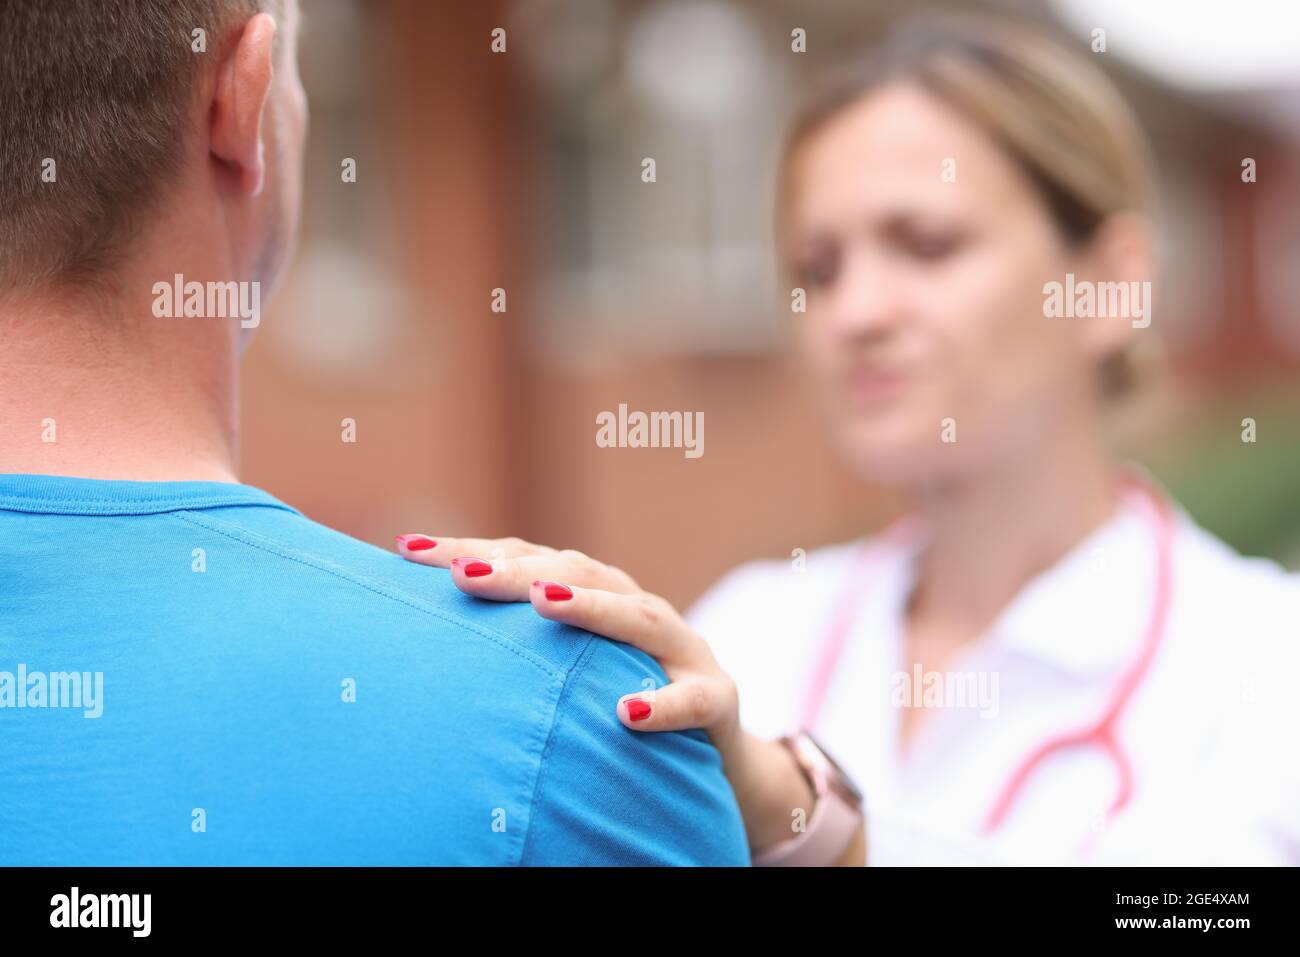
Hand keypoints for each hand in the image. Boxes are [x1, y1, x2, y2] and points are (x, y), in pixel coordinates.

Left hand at [393, 533, 859, 860]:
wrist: (718, 757)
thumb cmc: (624, 701)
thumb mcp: (572, 671)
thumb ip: (519, 649)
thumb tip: (421, 635)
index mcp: (599, 594)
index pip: (532, 560)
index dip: (475, 550)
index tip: (410, 551)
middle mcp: (639, 607)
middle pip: (579, 573)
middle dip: (519, 569)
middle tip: (463, 574)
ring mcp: (683, 649)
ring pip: (639, 617)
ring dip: (591, 608)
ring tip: (542, 602)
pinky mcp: (716, 698)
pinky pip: (692, 700)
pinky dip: (662, 704)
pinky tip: (626, 713)